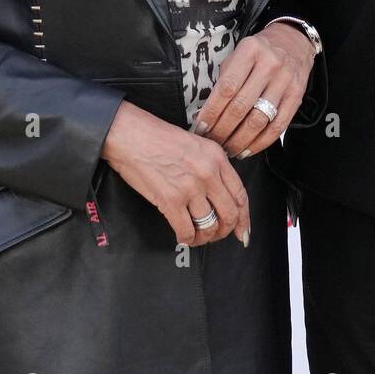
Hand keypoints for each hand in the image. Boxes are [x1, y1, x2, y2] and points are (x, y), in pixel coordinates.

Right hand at [101, 100, 250, 246]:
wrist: (130, 135)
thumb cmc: (157, 138)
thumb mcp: (196, 144)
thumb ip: (211, 167)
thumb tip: (219, 194)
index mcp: (217, 157)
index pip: (240, 195)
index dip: (244, 218)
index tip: (243, 230)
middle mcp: (208, 173)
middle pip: (229, 214)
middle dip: (226, 231)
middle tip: (217, 235)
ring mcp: (190, 188)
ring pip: (209, 225)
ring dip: (204, 237)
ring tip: (198, 236)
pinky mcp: (171, 200)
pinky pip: (187, 231)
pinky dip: (187, 239)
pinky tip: (183, 236)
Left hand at [194, 22, 315, 158]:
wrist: (293, 41)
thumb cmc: (258, 52)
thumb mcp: (237, 55)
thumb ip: (222, 82)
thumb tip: (204, 114)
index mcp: (249, 51)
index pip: (226, 88)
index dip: (211, 112)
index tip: (201, 127)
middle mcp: (269, 64)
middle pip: (241, 106)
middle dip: (223, 130)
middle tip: (213, 142)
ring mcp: (285, 80)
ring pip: (259, 120)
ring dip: (240, 140)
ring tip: (228, 149)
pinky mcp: (297, 95)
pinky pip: (278, 126)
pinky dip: (261, 142)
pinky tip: (247, 149)